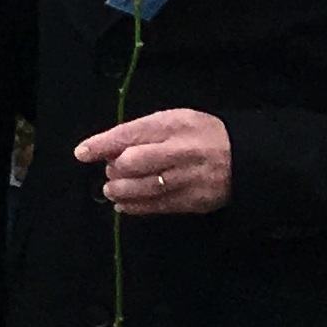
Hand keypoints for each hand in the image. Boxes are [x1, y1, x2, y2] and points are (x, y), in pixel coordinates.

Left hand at [74, 109, 230, 213]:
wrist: (244, 158)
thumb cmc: (201, 135)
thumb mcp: (174, 120)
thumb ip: (142, 132)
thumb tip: (108, 148)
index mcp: (174, 124)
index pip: (131, 133)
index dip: (103, 144)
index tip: (82, 152)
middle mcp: (181, 150)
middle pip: (135, 162)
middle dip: (115, 169)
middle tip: (111, 172)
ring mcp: (189, 178)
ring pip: (144, 188)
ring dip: (121, 191)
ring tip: (113, 189)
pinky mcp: (194, 201)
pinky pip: (157, 206)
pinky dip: (135, 206)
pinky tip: (124, 204)